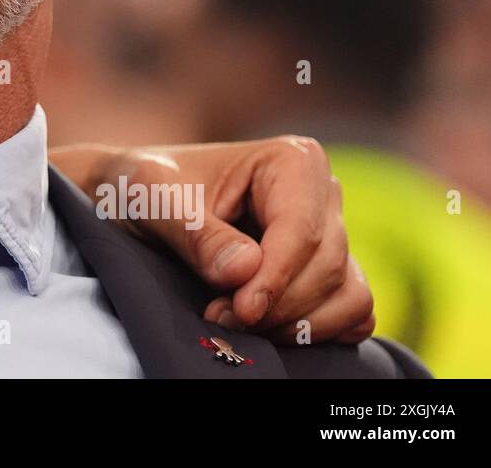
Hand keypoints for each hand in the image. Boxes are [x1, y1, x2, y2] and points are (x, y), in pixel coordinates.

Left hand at [49, 135, 375, 344]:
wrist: (137, 200)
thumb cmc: (146, 187)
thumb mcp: (155, 199)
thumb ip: (196, 234)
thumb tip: (245, 269)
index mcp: (293, 160)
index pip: (302, 230)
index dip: (275, 278)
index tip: (240, 309)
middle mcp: (323, 194)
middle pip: (327, 266)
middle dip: (275, 304)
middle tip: (218, 315)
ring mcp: (331, 234)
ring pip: (347, 294)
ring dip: (296, 323)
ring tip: (234, 318)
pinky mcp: (329, 271)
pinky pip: (353, 312)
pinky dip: (317, 329)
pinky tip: (267, 327)